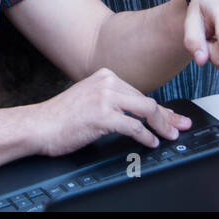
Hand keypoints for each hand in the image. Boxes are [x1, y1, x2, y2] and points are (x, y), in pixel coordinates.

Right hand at [32, 68, 192, 157]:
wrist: (39, 125)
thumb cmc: (61, 117)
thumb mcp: (89, 99)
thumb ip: (113, 101)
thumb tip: (139, 115)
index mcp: (105, 76)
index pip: (140, 92)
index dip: (161, 108)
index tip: (174, 117)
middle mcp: (107, 82)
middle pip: (147, 100)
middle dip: (166, 117)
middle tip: (179, 127)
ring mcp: (105, 98)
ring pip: (146, 109)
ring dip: (161, 125)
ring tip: (168, 136)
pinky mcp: (102, 115)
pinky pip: (134, 126)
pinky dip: (146, 137)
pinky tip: (150, 143)